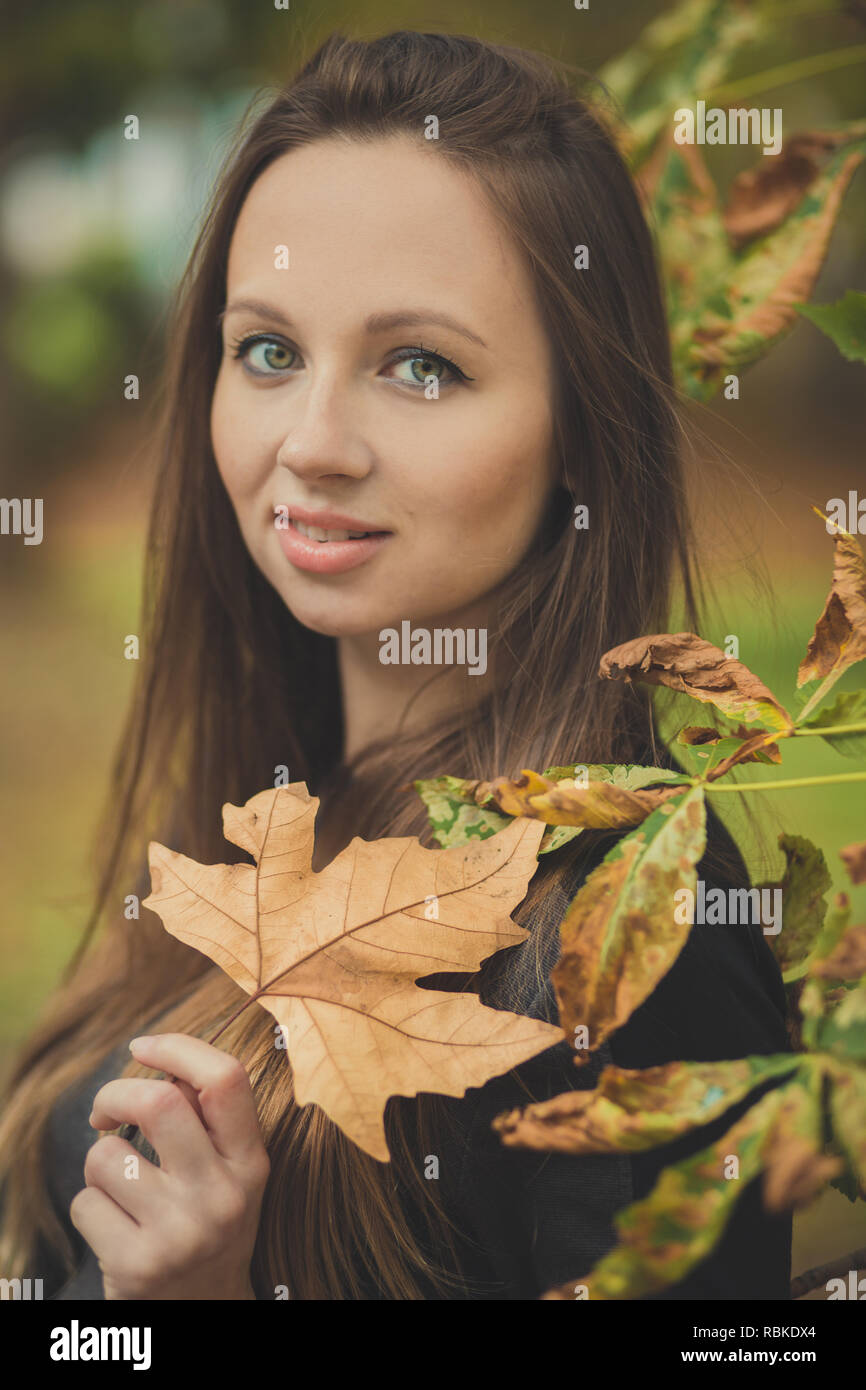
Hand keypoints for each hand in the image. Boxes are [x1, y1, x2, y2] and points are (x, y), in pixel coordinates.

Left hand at [70, 1033, 269, 1299]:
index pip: (225, 1078)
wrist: (204, 1311)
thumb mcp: (230, 1172)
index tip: (144, 1046)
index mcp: (250, 1161)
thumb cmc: (207, 1220)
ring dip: (101, 1163)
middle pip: (158, 1103)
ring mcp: (180, 1232)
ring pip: (107, 1156)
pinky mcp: (137, 1265)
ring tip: (121, 1188)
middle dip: (116, 1094)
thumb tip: (157, 1061)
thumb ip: (207, 1119)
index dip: (178, 1047)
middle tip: (106, 1111)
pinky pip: (85, 1203)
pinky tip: (115, 1227)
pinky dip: (90, 1208)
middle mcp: (222, 1195)